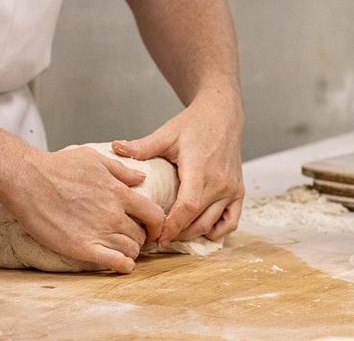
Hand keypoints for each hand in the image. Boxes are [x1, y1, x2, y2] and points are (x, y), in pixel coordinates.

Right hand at [4, 147, 165, 273]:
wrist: (26, 179)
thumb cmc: (56, 167)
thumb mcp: (93, 159)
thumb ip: (120, 169)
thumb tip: (140, 177)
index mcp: (118, 192)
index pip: (154, 214)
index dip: (156, 224)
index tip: (149, 227)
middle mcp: (113, 214)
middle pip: (142, 235)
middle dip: (139, 238)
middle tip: (129, 238)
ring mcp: (99, 232)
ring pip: (131, 251)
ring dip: (129, 252)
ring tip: (120, 249)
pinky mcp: (82, 247)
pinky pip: (115, 263)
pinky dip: (122, 266)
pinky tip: (119, 265)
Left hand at [113, 92, 243, 246]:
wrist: (222, 115)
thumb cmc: (193, 125)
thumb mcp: (166, 134)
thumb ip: (142, 146)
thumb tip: (115, 148)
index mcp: (199, 167)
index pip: (188, 206)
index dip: (172, 226)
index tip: (157, 237)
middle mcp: (219, 181)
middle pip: (198, 221)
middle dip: (177, 234)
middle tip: (158, 239)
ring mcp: (231, 188)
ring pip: (212, 225)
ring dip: (192, 235)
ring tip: (174, 236)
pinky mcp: (239, 191)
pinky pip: (231, 222)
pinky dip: (217, 232)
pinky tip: (200, 230)